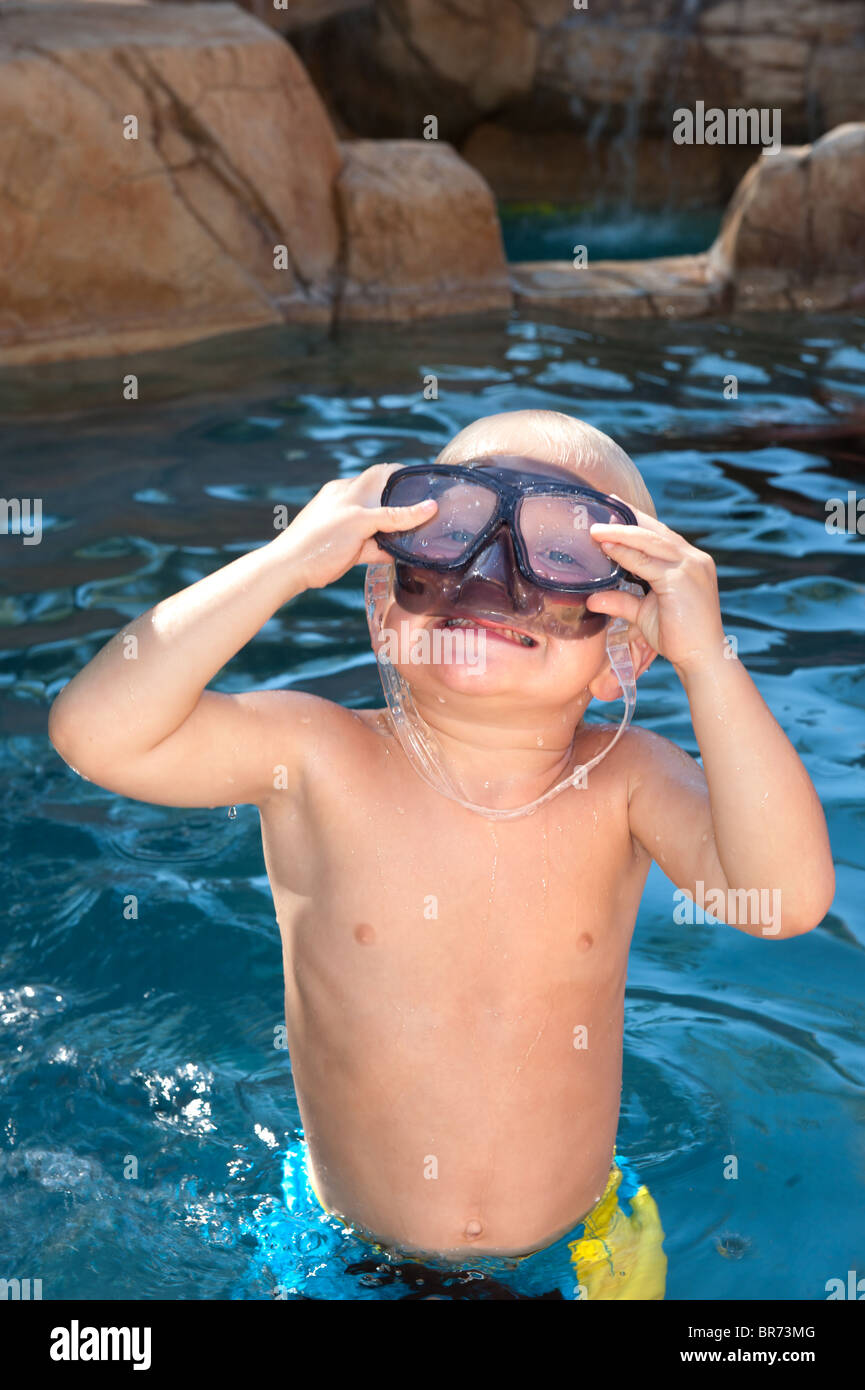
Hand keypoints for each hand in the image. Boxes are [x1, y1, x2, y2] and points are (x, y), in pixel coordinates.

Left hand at [274, 463, 436, 589]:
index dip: (404, 477)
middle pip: (385, 501)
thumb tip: (429, 508)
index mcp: (348, 490)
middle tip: (430, 516)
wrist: (291, 569)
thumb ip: (394, 515)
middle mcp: (350, 505)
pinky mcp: (350, 550)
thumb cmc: (319, 539)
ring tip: (421, 536)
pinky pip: (375, 546)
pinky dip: (388, 550)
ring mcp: (350, 528)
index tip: (428, 486)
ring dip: (398, 532)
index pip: (382, 474)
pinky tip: (402, 556)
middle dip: (405, 508)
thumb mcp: (360, 522)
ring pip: (381, 526)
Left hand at [585, 504, 726, 673]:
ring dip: (622, 532)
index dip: (637, 522)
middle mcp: (693, 559)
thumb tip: (591, 599)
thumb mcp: (644, 614)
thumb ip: (621, 602)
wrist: (702, 658)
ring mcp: (690, 567)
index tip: (615, 509)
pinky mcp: (682, 579)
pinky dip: (626, 554)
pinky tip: (607, 547)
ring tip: (597, 528)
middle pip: (655, 532)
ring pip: (651, 541)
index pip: (660, 535)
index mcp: (689, 562)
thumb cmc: (678, 636)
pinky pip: (648, 562)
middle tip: (604, 504)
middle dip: (628, 517)